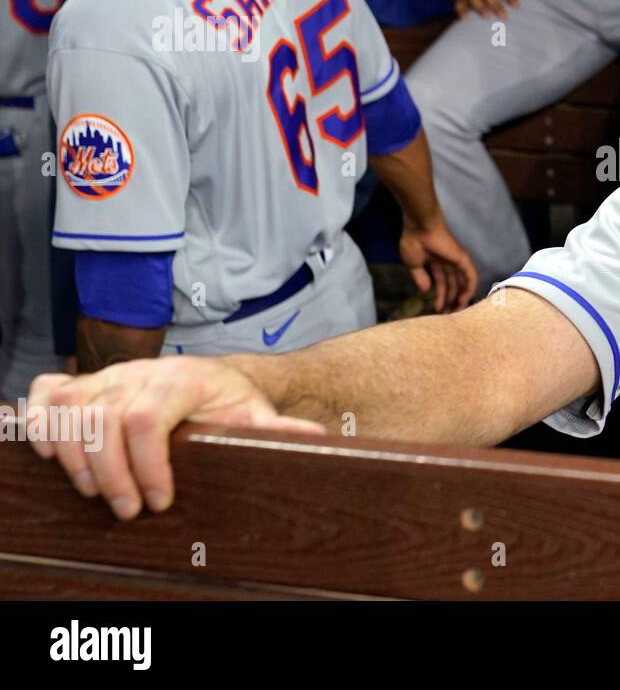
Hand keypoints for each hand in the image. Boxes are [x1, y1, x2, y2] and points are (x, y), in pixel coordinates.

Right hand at [25, 358, 323, 520]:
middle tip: (129, 510)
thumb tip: (316, 438)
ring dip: (73, 458)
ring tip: (97, 492)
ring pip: (68, 411)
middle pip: (102, 421)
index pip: (147, 417)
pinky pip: (44, 396)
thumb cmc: (226, 399)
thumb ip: (276, 428)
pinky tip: (55, 456)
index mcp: (181, 379)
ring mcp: (105, 377)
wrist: (205, 375)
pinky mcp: (81, 385)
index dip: (146, 464)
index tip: (160, 500)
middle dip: (111, 474)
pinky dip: (39, 425)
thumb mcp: (253, 413)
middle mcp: (137, 373)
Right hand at [398, 214, 477, 312]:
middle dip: (450, 301)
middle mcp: (448, 263)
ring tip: (455, 313)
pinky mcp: (463, 259)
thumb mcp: (414, 264)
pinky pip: (471, 277)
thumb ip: (420, 278)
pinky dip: (469, 289)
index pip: (442, 284)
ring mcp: (457, 261)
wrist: (420, 228)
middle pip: (454, 286)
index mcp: (436, 263)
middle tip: (448, 316)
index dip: (440, 298)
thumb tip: (425, 290)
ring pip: (463, 284)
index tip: (437, 311)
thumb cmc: (414, 242)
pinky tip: (464, 301)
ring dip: (460, 299)